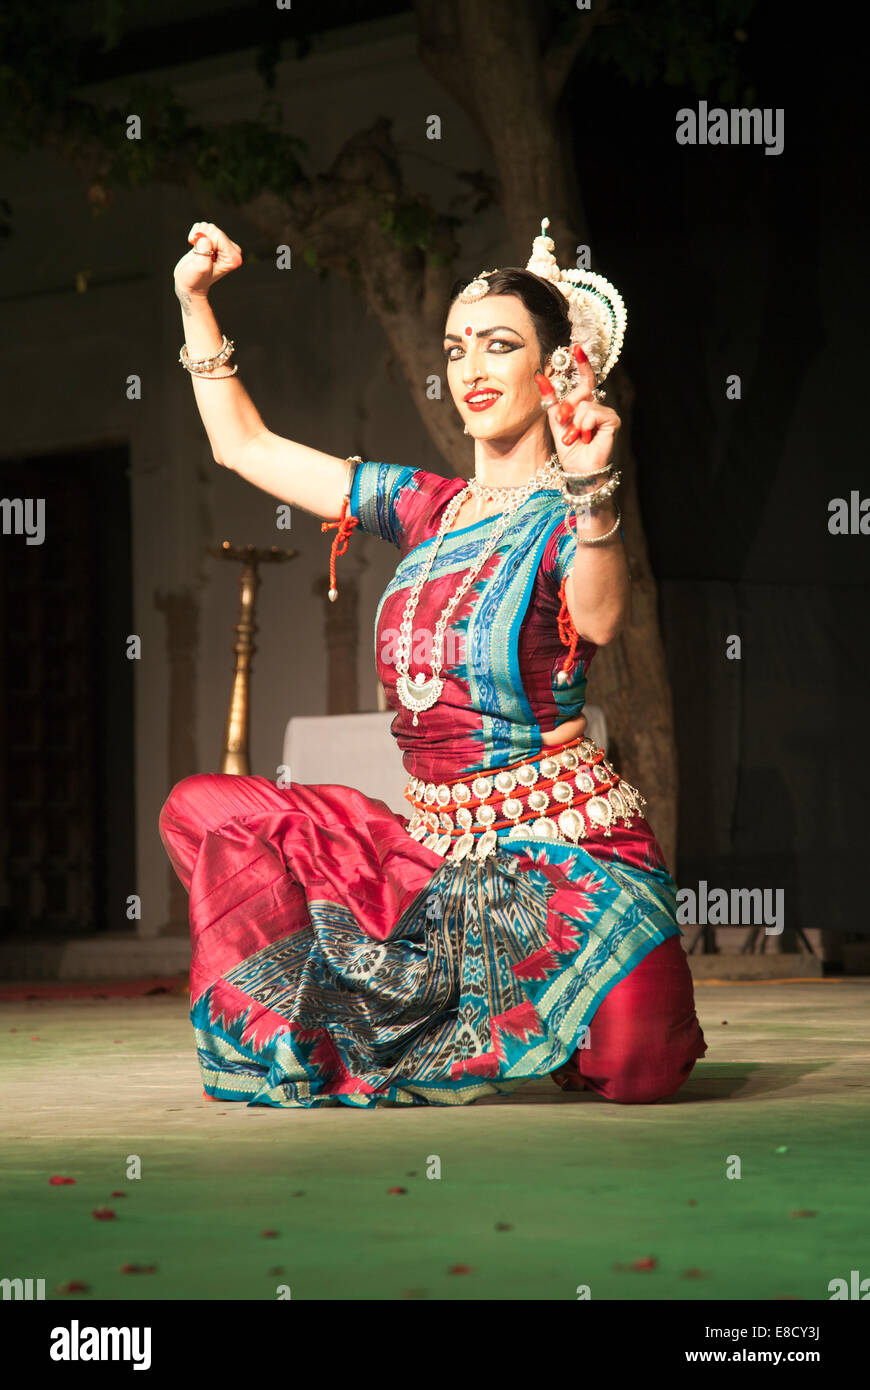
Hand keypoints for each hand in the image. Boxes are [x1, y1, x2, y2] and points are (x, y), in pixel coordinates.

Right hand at [173, 221, 242, 297]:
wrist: (190, 283)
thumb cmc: (195, 279)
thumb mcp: (200, 267)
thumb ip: (204, 251)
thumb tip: (203, 237)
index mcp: (234, 258)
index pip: (218, 236)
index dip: (205, 244)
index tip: (203, 258)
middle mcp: (233, 250)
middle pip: (213, 230)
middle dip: (202, 240)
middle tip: (200, 256)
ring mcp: (224, 245)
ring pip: (207, 227)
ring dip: (198, 238)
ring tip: (198, 253)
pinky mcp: (215, 240)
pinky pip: (202, 226)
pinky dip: (195, 234)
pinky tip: (197, 248)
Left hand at [535, 344, 620, 476]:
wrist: (578, 468)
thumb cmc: (568, 447)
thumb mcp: (555, 420)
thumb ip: (550, 399)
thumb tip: (539, 376)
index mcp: (584, 403)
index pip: (585, 378)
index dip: (582, 363)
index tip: (576, 347)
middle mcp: (596, 405)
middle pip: (581, 390)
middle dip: (567, 406)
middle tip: (562, 422)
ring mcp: (605, 412)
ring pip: (585, 404)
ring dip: (574, 423)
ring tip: (575, 437)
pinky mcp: (612, 420)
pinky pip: (592, 412)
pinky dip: (584, 426)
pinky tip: (586, 438)